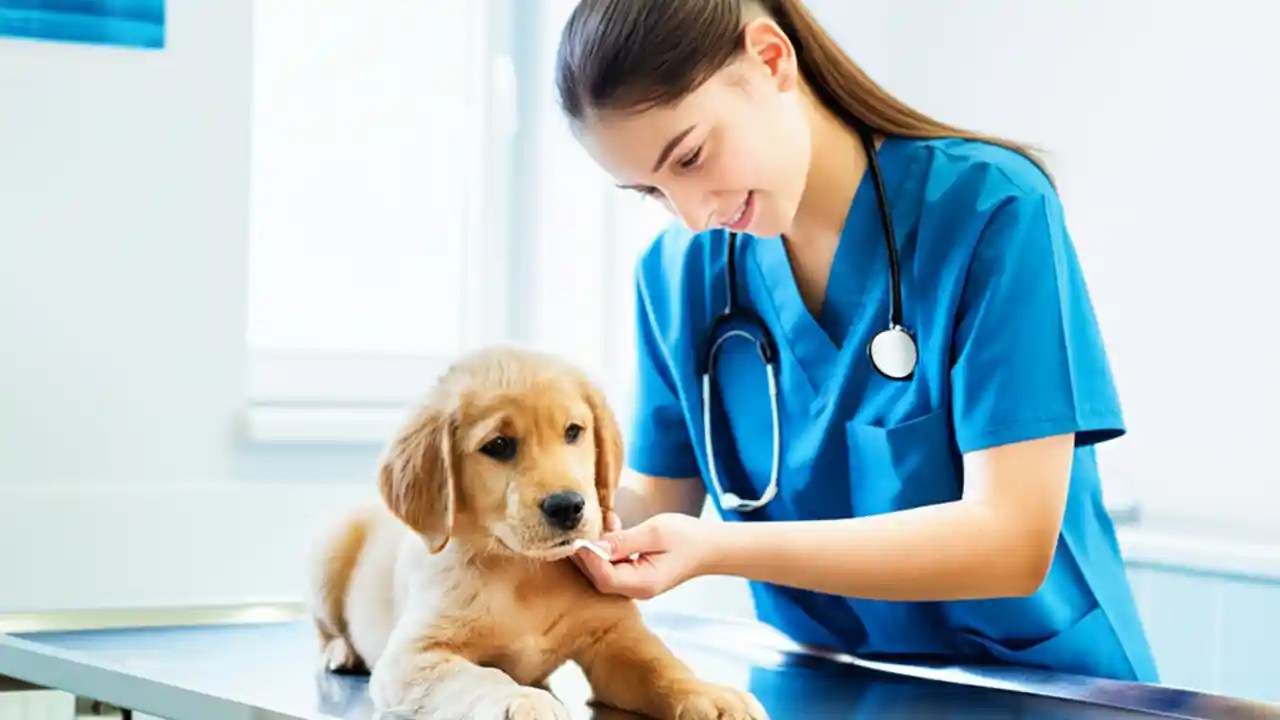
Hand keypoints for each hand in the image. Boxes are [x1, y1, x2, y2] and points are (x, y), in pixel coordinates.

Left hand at [572, 513, 711, 599]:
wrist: (709, 547)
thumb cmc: (687, 537)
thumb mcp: (655, 532)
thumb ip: (624, 541)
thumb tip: (595, 545)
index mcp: (643, 583)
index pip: (604, 577)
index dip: (589, 558)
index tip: (579, 537)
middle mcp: (636, 589)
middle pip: (598, 577)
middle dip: (585, 554)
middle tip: (576, 528)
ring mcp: (634, 584)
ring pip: (602, 570)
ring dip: (595, 547)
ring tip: (597, 522)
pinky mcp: (634, 575)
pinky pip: (612, 564)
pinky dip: (606, 546)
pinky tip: (611, 525)